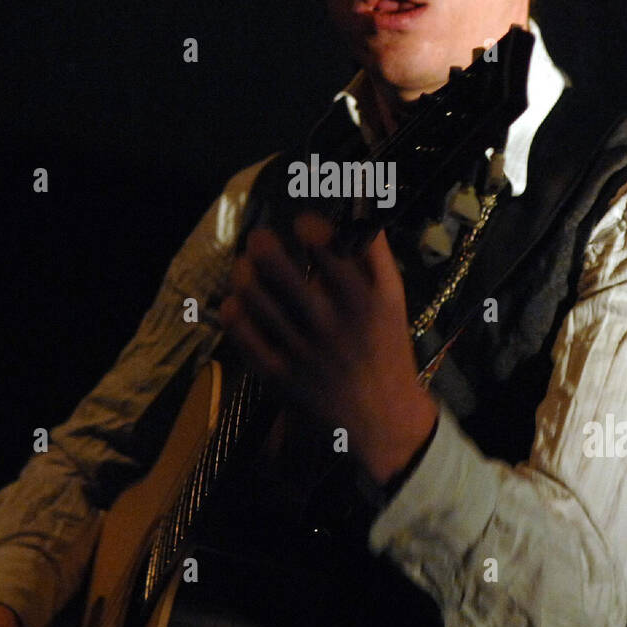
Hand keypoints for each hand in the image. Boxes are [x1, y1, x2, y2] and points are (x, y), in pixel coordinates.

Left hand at [218, 212, 437, 485]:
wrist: (382, 418)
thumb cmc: (386, 348)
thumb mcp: (393, 299)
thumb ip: (374, 253)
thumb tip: (357, 207)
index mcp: (363, 300)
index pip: (328, 249)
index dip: (309, 228)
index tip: (301, 225)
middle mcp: (330, 322)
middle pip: (279, 270)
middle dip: (263, 245)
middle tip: (260, 240)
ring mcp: (301, 350)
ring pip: (255, 299)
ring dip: (244, 274)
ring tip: (246, 267)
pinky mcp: (278, 375)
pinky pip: (244, 336)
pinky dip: (234, 313)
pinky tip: (237, 302)